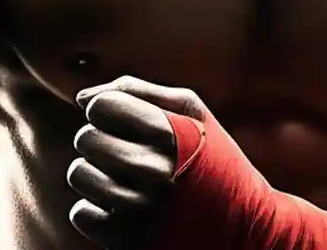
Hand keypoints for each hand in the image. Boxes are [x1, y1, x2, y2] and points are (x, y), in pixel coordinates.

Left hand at [67, 76, 208, 247]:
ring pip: (79, 174)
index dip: (107, 109)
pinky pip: (81, 214)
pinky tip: (123, 207)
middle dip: (99, 139)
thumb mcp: (194, 113)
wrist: (247, 229)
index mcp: (173, 134)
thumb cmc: (215, 160)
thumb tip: (82, 98)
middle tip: (124, 150)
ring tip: (122, 178)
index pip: (101, 106)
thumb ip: (139, 92)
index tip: (125, 121)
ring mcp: (142, 210)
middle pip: (86, 138)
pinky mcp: (130, 242)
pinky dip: (96, 210)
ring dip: (95, 174)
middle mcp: (156, 172)